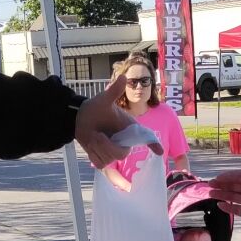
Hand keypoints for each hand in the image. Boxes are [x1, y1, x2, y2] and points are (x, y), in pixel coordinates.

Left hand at [74, 73, 161, 188]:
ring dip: (97, 147)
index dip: (153, 143)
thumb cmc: (95, 108)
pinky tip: (91, 145)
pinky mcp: (103, 160)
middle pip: (121, 153)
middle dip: (107, 145)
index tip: (160, 151)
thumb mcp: (104, 100)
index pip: (145, 137)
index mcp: (129, 128)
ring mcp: (114, 153)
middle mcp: (125, 142)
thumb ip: (114, 91)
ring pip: (109, 159)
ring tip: (93, 137)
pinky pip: (100, 164)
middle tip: (97, 135)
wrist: (80, 118)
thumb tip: (124, 77)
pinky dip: (92, 154)